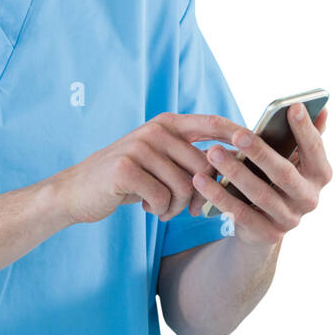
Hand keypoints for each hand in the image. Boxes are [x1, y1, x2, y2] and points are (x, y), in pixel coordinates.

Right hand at [53, 113, 250, 224]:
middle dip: (201, 195)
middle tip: (186, 209)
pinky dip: (159, 210)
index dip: (238, 133)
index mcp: (166, 123)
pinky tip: (146, 208)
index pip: (212, 123)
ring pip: (185, 186)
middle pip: (204, 166)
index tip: (257, 147)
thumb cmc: (127, 179)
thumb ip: (188, 157)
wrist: (77, 191)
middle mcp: (155, 129)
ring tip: (162, 208)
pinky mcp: (126, 168)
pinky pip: (163, 198)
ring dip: (177, 207)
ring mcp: (139, 146)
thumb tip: (233, 171)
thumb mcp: (158, 160)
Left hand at [191, 104, 330, 244]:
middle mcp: (309, 199)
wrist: (265, 222)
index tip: (293, 106)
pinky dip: (219, 196)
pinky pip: (240, 213)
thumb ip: (307, 136)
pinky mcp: (267, 234)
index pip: (315, 149)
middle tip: (237, 134)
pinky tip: (201, 179)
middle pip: (284, 174)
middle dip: (260, 153)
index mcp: (320, 175)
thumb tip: (323, 108)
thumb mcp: (293, 159)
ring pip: (260, 194)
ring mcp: (289, 219)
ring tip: (213, 153)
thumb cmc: (278, 177)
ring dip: (235, 172)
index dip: (305, 129)